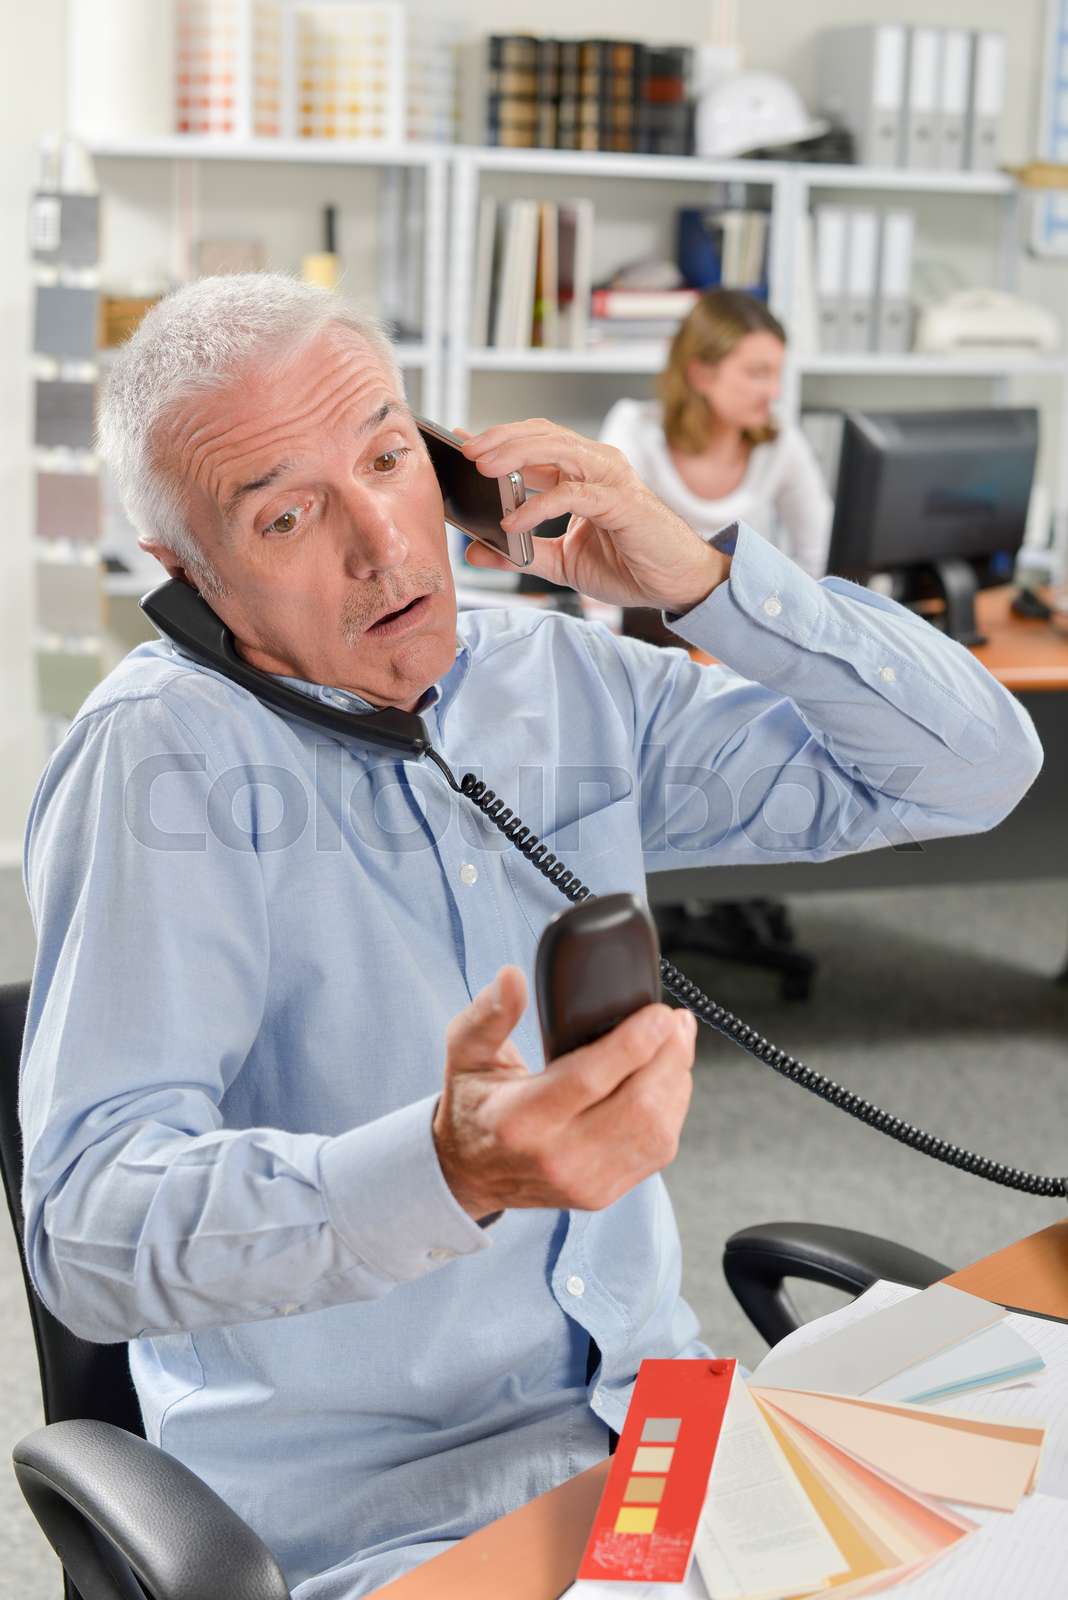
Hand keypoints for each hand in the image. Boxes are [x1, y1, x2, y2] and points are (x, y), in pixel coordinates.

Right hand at [432, 965, 697, 1220]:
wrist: (470, 1174)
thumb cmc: (474, 1104)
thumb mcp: (466, 1052)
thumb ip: (488, 1013)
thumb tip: (513, 977)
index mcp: (518, 1119)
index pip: (588, 1079)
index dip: (633, 1043)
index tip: (659, 1013)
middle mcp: (556, 1156)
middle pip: (638, 1106)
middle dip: (669, 1056)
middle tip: (676, 1020)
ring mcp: (585, 1182)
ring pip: (657, 1130)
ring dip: (677, 1080)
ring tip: (676, 1043)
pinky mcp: (605, 1192)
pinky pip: (658, 1150)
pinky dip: (672, 1109)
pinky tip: (667, 1079)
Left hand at [458, 418, 729, 612]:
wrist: (678, 584)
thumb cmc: (630, 566)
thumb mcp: (561, 562)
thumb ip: (521, 553)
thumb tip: (474, 551)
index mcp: (583, 473)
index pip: (534, 443)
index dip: (497, 440)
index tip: (460, 443)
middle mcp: (597, 465)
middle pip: (541, 435)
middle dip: (500, 439)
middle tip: (465, 451)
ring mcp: (611, 478)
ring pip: (556, 450)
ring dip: (515, 455)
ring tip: (482, 469)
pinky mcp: (621, 501)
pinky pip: (572, 494)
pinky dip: (538, 505)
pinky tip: (512, 519)